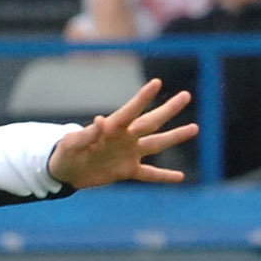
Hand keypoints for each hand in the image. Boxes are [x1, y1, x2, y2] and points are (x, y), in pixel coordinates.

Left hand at [46, 80, 198, 186]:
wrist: (66, 170)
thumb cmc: (66, 152)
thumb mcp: (72, 143)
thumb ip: (87, 134)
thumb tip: (100, 120)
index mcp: (112, 128)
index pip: (131, 111)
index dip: (143, 98)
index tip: (156, 83)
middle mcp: (125, 138)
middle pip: (152, 122)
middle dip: (169, 110)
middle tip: (186, 96)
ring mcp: (129, 154)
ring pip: (157, 144)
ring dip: (175, 137)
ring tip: (194, 128)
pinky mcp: (127, 171)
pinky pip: (149, 174)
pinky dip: (164, 176)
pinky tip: (180, 177)